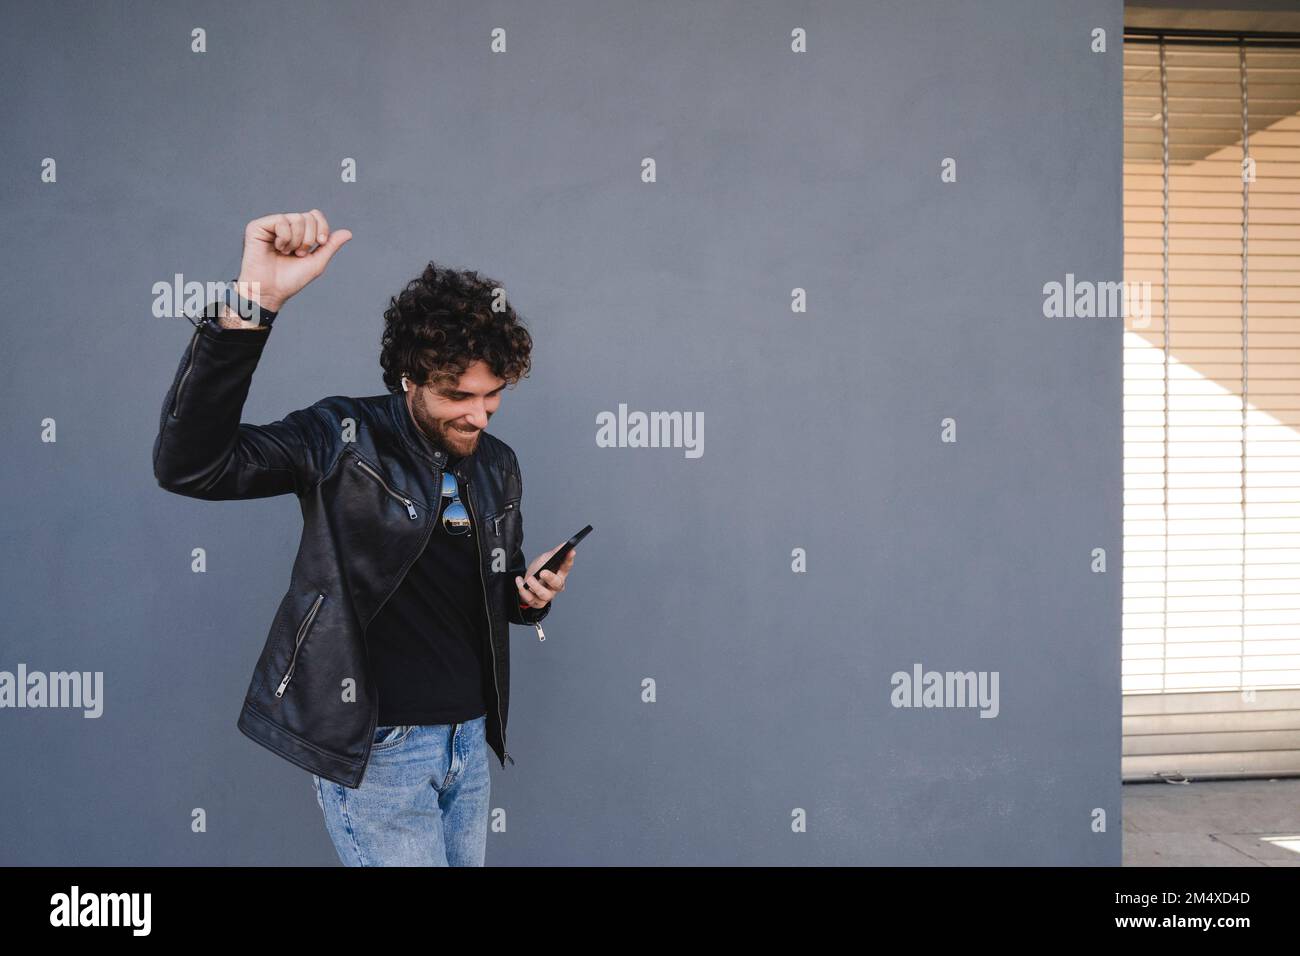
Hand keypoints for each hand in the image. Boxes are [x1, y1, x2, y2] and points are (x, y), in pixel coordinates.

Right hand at [234, 210, 351, 312]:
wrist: (271, 291)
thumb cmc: (290, 280)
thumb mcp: (316, 262)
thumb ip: (330, 246)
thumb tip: (348, 233)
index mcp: (297, 233)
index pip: (315, 216)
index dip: (322, 227)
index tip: (321, 243)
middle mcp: (284, 226)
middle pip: (308, 216)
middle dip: (309, 238)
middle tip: (299, 254)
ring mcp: (270, 225)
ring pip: (296, 218)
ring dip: (297, 241)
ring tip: (287, 253)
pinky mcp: (257, 227)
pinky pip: (281, 221)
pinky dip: (285, 238)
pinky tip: (278, 248)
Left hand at [515, 544, 576, 608]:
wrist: (527, 582)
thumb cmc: (539, 570)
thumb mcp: (546, 558)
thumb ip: (554, 552)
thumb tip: (564, 544)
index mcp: (560, 574)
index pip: (567, 567)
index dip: (569, 560)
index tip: (571, 552)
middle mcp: (555, 586)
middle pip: (557, 584)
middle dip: (550, 578)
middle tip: (543, 572)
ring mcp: (547, 595)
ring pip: (544, 595)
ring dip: (535, 586)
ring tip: (529, 579)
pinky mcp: (537, 602)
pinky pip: (531, 599)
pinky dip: (523, 591)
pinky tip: (520, 582)